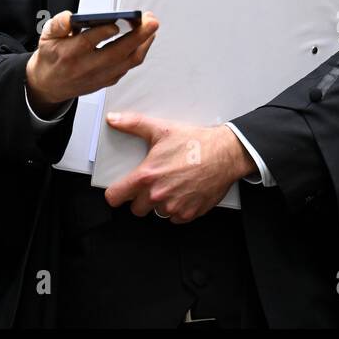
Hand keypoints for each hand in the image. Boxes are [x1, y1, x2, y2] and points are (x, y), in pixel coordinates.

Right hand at [24, 10, 158, 116]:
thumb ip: (58, 24)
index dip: (105, 31)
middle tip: (150, 20)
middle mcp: (87, 67)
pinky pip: (128, 67)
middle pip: (117, 52)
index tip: (117, 21)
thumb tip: (70, 17)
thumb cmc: (52, 57)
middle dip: (138, 35)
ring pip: (128, 61)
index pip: (89, 42)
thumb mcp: (47, 36)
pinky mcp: (107, 81)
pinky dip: (139, 52)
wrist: (49, 85)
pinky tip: (143, 39)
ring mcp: (99, 76)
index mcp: (70, 54)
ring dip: (144, 43)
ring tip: (151, 27)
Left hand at [103, 113, 256, 222]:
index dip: (115, 194)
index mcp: (147, 176)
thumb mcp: (161, 129)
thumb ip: (133, 124)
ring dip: (160, 204)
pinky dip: (177, 209)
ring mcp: (174, 207)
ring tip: (171, 185)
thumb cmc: (196, 142)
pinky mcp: (189, 213)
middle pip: (136, 209)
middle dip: (140, 198)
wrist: (225, 153)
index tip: (119, 190)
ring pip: (156, 213)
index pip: (115, 197)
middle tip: (152, 183)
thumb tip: (114, 119)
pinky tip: (183, 192)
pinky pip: (175, 219)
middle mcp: (158, 194)